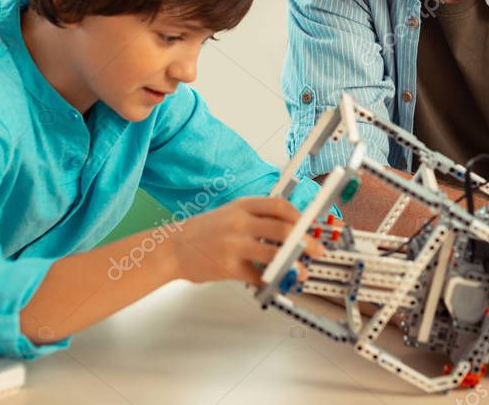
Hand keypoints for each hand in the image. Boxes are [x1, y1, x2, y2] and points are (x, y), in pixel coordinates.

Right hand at [172, 196, 324, 285]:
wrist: (172, 248)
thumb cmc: (202, 232)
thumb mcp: (230, 214)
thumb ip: (256, 217)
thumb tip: (288, 228)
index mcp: (242, 206)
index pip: (279, 206)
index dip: (299, 216)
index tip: (309, 226)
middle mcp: (240, 223)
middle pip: (283, 228)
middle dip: (305, 240)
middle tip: (316, 249)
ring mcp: (234, 245)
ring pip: (274, 253)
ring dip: (293, 264)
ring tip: (301, 271)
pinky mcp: (229, 267)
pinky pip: (258, 275)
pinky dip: (271, 281)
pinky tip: (278, 283)